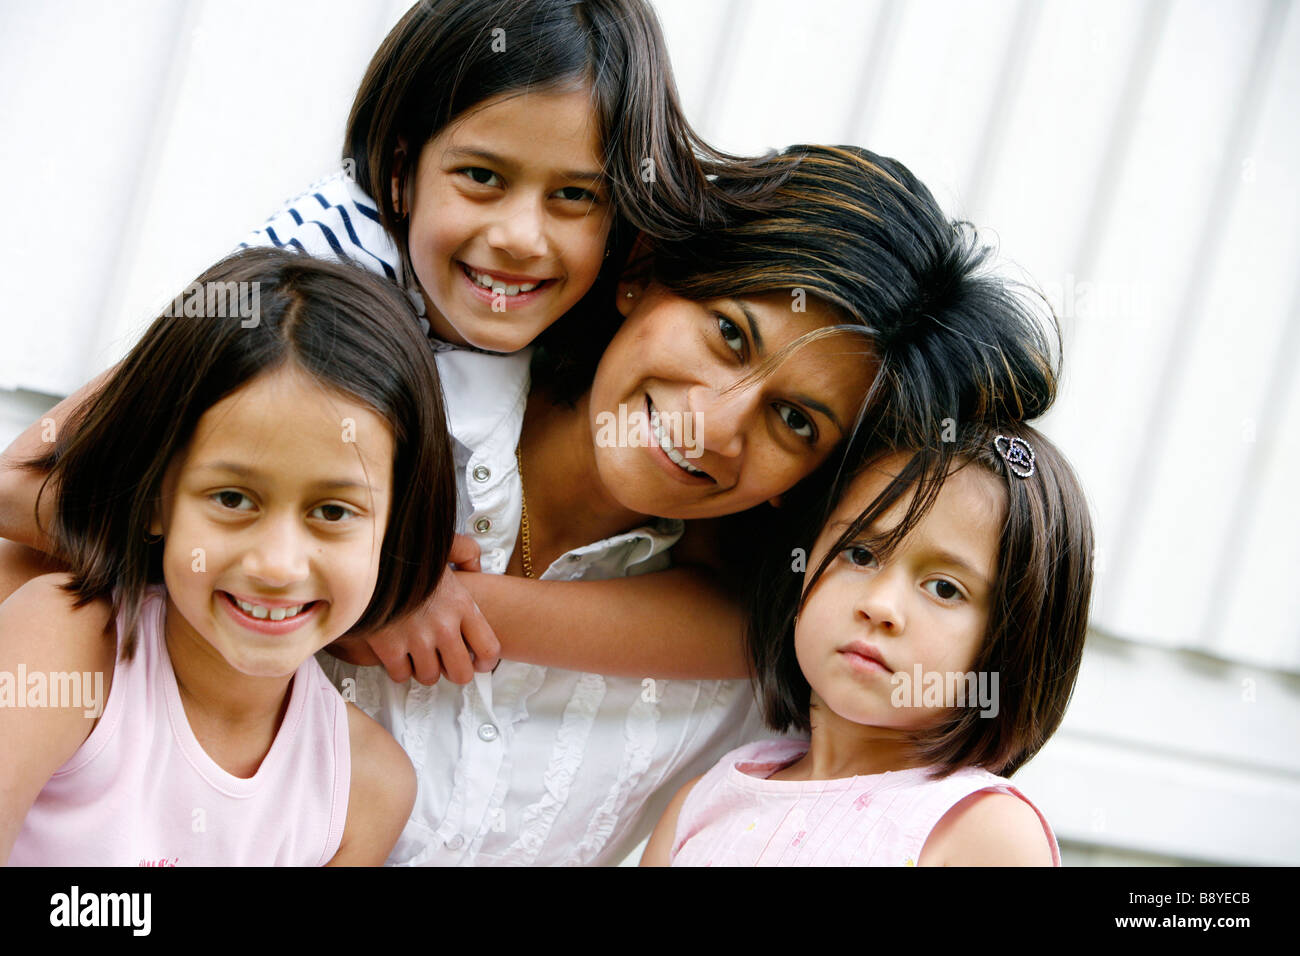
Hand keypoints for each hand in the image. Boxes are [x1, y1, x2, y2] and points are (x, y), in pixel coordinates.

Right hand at [324, 535, 499, 683]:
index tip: (477, 662)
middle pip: (461, 673)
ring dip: (425, 669)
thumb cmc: (407, 552)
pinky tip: (398, 653)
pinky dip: (399, 668)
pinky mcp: (389, 647)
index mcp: (462, 605)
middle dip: (454, 671)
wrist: (371, 556)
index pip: (489, 649)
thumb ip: (466, 552)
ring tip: (419, 654)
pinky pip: (401, 675)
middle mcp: (444, 626)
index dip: (485, 662)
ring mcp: (417, 639)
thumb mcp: (445, 544)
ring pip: (429, 677)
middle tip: (445, 661)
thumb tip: (475, 566)